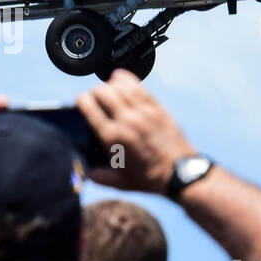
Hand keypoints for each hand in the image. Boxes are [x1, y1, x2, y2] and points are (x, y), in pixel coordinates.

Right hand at [76, 70, 195, 193]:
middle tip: (95, 97)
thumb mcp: (121, 183)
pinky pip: (138, 87)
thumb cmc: (150, 178)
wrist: (180, 173)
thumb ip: (101, 177)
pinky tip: (120, 77)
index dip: (81, 100)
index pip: (89, 107)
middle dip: (94, 92)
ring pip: (119, 86)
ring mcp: (142, 112)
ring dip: (109, 84)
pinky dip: (126, 79)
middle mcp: (126, 120)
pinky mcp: (156, 107)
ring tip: (108, 89)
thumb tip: (88, 172)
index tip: (81, 102)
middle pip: (102, 92)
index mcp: (113, 138)